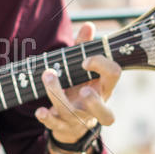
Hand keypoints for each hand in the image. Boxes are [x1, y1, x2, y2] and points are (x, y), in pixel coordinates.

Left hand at [35, 21, 120, 142]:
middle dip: (94, 102)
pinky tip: (41, 110)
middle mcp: (96, 107)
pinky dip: (47, 118)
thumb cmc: (81, 86)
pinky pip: (55, 126)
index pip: (114, 75)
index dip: (102, 66)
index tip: (85, 60)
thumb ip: (84, 48)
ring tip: (48, 76)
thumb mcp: (83, 68)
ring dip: (58, 95)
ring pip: (72, 114)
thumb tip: (88, 26)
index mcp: (105, 88)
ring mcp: (79, 120)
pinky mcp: (63, 127)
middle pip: (104, 113)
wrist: (73, 122)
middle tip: (83, 88)